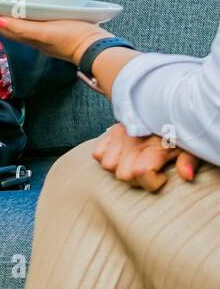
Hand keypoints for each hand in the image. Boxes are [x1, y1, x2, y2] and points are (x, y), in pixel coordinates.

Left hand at [0, 13, 109, 65]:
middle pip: (15, 27)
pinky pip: (42, 22)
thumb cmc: (71, 38)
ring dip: (18, 16)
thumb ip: (22, 28)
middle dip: (4, 16)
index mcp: (31, 39)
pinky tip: (39, 9)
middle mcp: (38, 39)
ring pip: (28, 25)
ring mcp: (50, 36)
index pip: (7, 29)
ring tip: (12, 3)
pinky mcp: (62, 31)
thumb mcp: (44, 32)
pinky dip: (34, 15)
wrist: (97, 47)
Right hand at [91, 122, 206, 190]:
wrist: (163, 107)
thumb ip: (188, 161)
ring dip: (120, 170)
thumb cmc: (178, 131)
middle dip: (137, 180)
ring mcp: (119, 136)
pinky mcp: (110, 132)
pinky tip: (122, 158)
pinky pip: (97, 153)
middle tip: (150, 172)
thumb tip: (186, 176)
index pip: (141, 172)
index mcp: (154, 145)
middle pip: (123, 174)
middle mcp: (133, 140)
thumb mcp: (190, 146)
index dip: (151, 182)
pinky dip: (106, 159)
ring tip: (134, 165)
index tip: (162, 177)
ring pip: (108, 166)